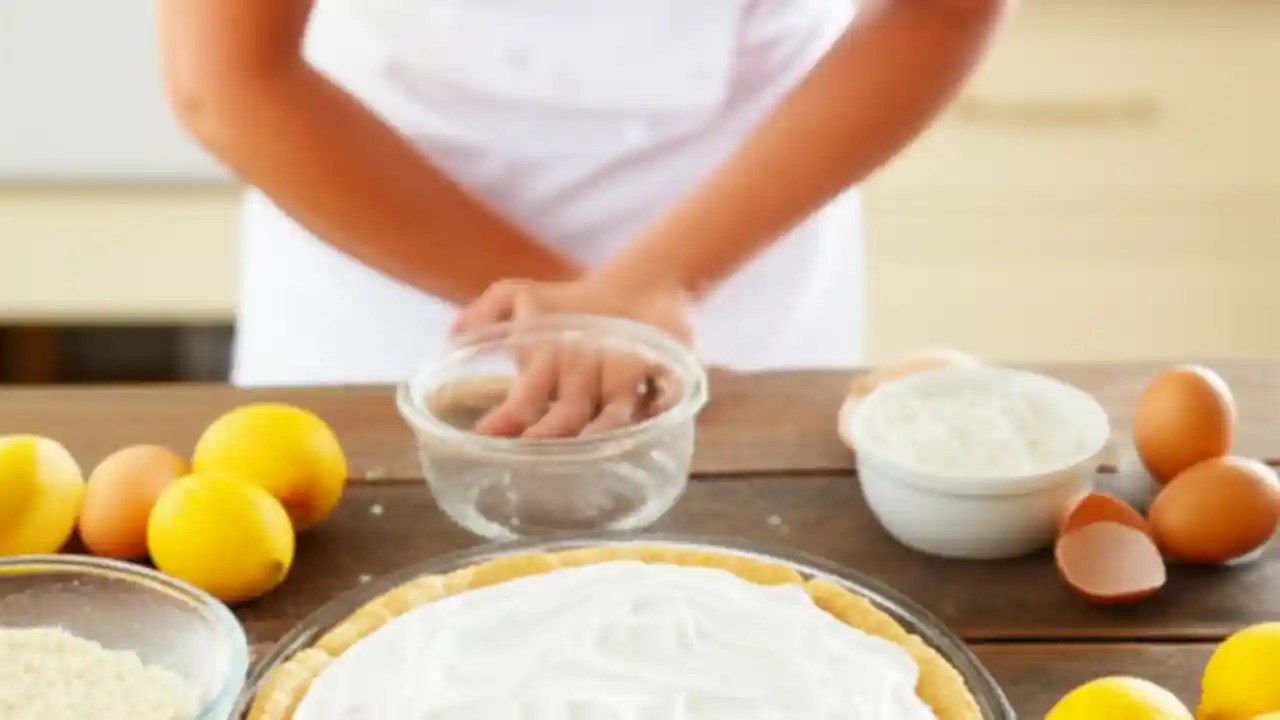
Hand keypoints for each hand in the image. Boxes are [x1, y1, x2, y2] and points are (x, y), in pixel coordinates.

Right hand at [453, 276, 694, 438]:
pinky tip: (659, 405)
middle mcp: (585, 395)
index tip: (488, 430)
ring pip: (614, 418)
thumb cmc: (577, 303)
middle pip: (566, 419)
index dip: (506, 421)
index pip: (523, 408)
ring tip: (597, 433)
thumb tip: (453, 333)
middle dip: (551, 431)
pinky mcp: (667, 380)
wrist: (642, 286)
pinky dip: (667, 404)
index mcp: (550, 383)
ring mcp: (625, 390)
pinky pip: (668, 399)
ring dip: (606, 427)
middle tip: (535, 440)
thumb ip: (490, 310)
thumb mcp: (523, 297)